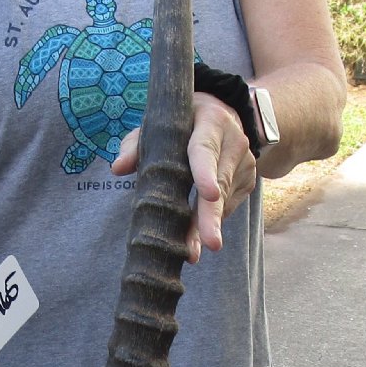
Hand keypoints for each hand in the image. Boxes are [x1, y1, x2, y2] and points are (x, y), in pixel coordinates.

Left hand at [112, 92, 256, 261]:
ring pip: (225, 201)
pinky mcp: (248, 180)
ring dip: (207, 226)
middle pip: (220, 183)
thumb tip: (117, 168)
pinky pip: (230, 205)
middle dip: (212, 215)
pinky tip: (199, 235)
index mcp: (210, 123)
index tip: (208, 194)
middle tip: (209, 244)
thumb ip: (135, 145)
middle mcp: (233, 141)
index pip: (205, 150)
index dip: (206, 173)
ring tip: (192, 251)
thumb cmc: (180, 123)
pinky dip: (214, 221)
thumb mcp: (157, 124)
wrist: (222, 115)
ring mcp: (245, 162)